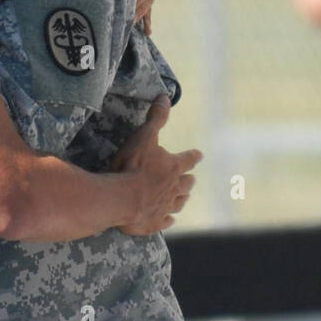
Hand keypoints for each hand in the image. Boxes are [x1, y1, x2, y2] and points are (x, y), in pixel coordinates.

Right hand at [112, 96, 201, 233]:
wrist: (122, 198)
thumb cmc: (133, 165)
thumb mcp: (144, 135)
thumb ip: (156, 118)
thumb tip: (165, 97)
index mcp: (173, 167)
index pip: (188, 159)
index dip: (193, 156)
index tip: (199, 155)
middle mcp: (174, 188)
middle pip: (187, 184)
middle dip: (189, 180)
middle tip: (191, 179)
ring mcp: (165, 207)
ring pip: (179, 203)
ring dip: (182, 199)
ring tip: (184, 198)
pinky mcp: (154, 222)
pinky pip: (165, 221)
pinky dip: (169, 220)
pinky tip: (170, 220)